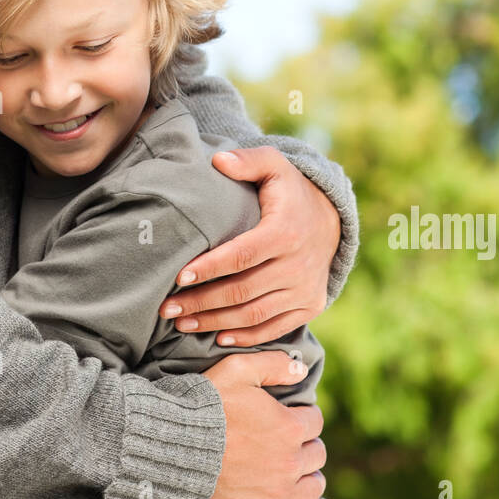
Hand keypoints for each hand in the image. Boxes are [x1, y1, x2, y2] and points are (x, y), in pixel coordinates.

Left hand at [158, 146, 340, 344]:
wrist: (330, 219)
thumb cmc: (289, 191)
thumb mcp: (274, 166)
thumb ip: (247, 160)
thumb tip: (218, 161)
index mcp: (285, 232)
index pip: (241, 255)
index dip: (209, 268)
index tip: (178, 277)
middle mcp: (298, 265)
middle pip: (242, 290)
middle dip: (201, 302)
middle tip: (167, 309)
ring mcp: (305, 289)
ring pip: (254, 314)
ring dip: (215, 323)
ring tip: (182, 323)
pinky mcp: (310, 306)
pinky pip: (274, 328)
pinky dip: (246, 337)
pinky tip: (218, 337)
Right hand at [203, 350, 325, 498]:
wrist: (170, 451)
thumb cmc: (203, 407)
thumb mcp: (235, 369)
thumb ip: (273, 364)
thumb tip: (302, 370)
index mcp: (288, 427)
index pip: (315, 421)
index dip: (303, 415)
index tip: (289, 416)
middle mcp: (290, 462)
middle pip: (317, 453)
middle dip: (306, 444)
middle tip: (287, 442)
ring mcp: (278, 494)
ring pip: (315, 486)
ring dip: (308, 475)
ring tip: (292, 468)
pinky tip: (299, 498)